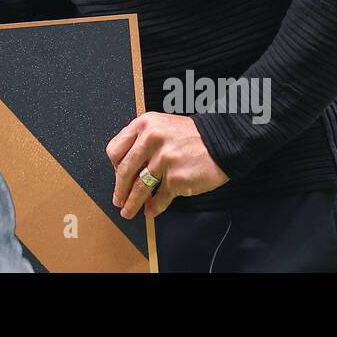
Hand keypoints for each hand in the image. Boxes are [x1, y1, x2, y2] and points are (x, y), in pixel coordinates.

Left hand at [106, 112, 228, 218]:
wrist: (223, 141)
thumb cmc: (194, 135)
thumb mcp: (162, 125)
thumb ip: (143, 140)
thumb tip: (128, 168)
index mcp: (144, 124)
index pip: (115, 149)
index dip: (114, 166)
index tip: (116, 175)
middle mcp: (150, 140)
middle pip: (124, 171)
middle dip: (119, 190)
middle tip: (117, 200)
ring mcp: (163, 160)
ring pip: (140, 187)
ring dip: (132, 203)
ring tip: (129, 211)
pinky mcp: (176, 178)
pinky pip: (160, 197)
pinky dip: (154, 207)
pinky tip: (151, 211)